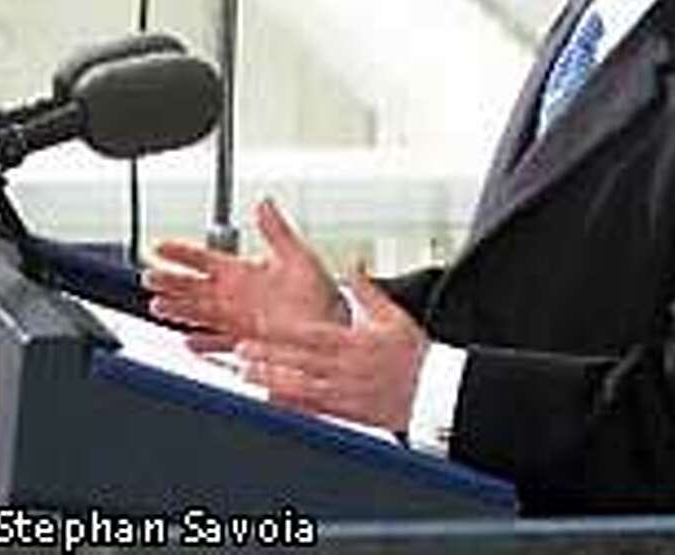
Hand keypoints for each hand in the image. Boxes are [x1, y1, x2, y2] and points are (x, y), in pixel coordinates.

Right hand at [144, 196, 343, 350]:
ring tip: (159, 306)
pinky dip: (204, 342)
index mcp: (245, 272)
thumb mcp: (299, 255)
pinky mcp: (246, 343)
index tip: (159, 246)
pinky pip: (218, 342)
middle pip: (194, 287)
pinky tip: (188, 341)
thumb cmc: (320, 293)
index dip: (182, 252)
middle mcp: (236, 296)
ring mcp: (238, 321)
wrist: (333, 329)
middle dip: (170, 281)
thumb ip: (277, 230)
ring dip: (179, 310)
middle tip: (148, 276)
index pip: (206, 258)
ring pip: (200, 313)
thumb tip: (264, 201)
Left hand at [235, 266, 428, 433]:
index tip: (261, 324)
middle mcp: (345, 369)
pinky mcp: (348, 413)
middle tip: (241, 351)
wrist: (433, 392)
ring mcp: (344, 393)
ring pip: (302, 387)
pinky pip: (316, 410)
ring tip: (248, 375)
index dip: (284, 331)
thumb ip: (367, 288)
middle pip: (300, 361)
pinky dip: (293, 407)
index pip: (312, 334)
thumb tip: (353, 262)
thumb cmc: (414, 354)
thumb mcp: (392, 314)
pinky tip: (274, 403)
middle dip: (269, 356)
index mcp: (354, 342)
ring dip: (273, 380)